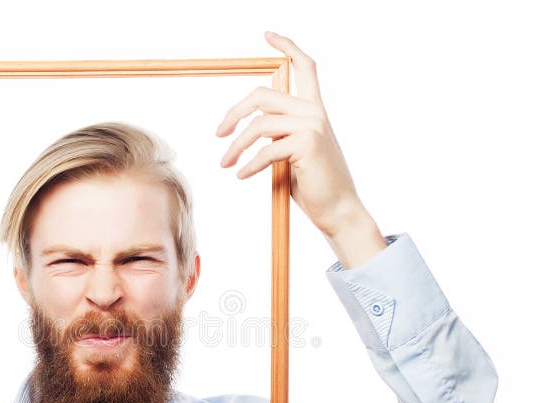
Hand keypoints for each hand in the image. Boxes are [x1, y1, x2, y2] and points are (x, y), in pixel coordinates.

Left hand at [216, 31, 368, 237]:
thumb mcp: (293, 154)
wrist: (338, 210)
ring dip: (236, 146)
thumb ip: (278, 134)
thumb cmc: (314, 185)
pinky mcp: (307, 145)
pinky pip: (266, 151)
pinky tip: (241, 175)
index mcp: (315, 110)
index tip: (267, 36)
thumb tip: (250, 127)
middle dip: (234, 113)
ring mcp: (313, 126)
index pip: (304, 68)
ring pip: (259, 125)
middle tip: (219, 134)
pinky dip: (249, 165)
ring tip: (225, 163)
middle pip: (262, 96)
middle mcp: (315, 112)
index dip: (287, 47)